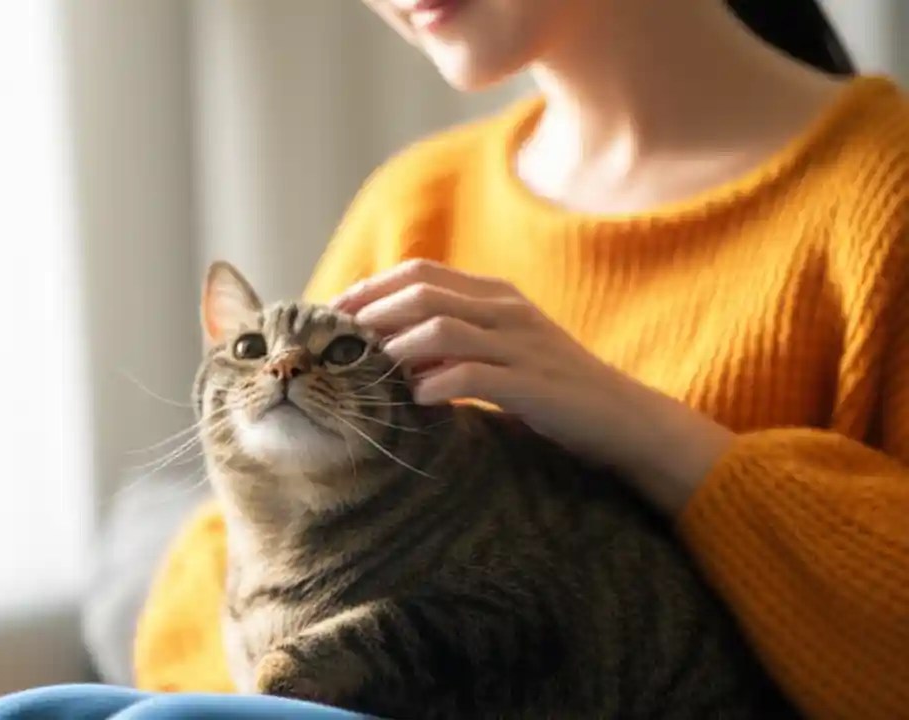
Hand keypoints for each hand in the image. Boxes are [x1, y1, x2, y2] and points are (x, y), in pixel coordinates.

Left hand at [333, 259, 733, 515]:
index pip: (419, 274)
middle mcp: (507, 310)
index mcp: (495, 295)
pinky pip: (473, 375)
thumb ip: (453, 343)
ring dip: (398, 349)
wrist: (623, 419)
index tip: (335, 316)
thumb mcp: (500, 351)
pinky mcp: (534, 384)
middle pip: (422, 294)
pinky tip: (418, 399)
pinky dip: (437, 384)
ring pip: (442, 328)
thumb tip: (387, 349)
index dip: (370, 290)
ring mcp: (522, 345)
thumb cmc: (551, 389)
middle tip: (339, 346)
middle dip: (371, 317)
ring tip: (373, 373)